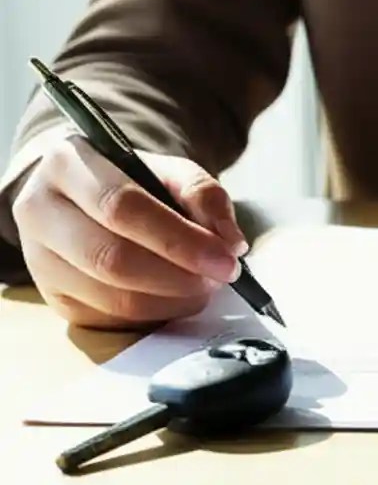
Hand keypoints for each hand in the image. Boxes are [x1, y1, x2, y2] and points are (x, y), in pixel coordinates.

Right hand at [12, 135, 247, 329]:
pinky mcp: (54, 298)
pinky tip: (176, 297)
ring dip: (173, 300)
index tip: (226, 259)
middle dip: (179, 276)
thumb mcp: (170, 171)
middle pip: (113, 259)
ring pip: (114, 298)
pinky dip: (157, 314)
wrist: (83, 198)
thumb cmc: (131, 182)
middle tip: (219, 277)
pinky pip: (113, 319)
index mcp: (67, 165)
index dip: (180, 240)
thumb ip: (204, 195)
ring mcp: (39, 260)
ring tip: (203, 286)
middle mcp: (39, 211)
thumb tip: (231, 243)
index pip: (122, 207)